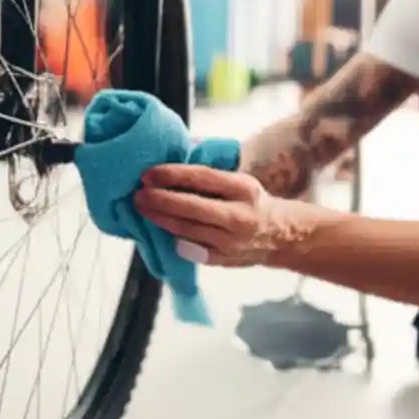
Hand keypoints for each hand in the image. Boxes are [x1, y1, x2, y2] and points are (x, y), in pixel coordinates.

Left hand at [133, 164, 305, 266]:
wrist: (280, 236)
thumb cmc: (252, 202)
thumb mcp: (241, 181)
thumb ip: (211, 175)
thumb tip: (175, 157)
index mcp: (244, 189)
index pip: (202, 178)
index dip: (172, 175)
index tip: (148, 174)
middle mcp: (239, 216)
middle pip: (191, 207)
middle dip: (160, 200)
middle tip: (138, 193)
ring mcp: (230, 242)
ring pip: (187, 230)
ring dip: (160, 219)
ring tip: (142, 208)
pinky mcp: (222, 261)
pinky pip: (190, 248)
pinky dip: (172, 236)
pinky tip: (158, 227)